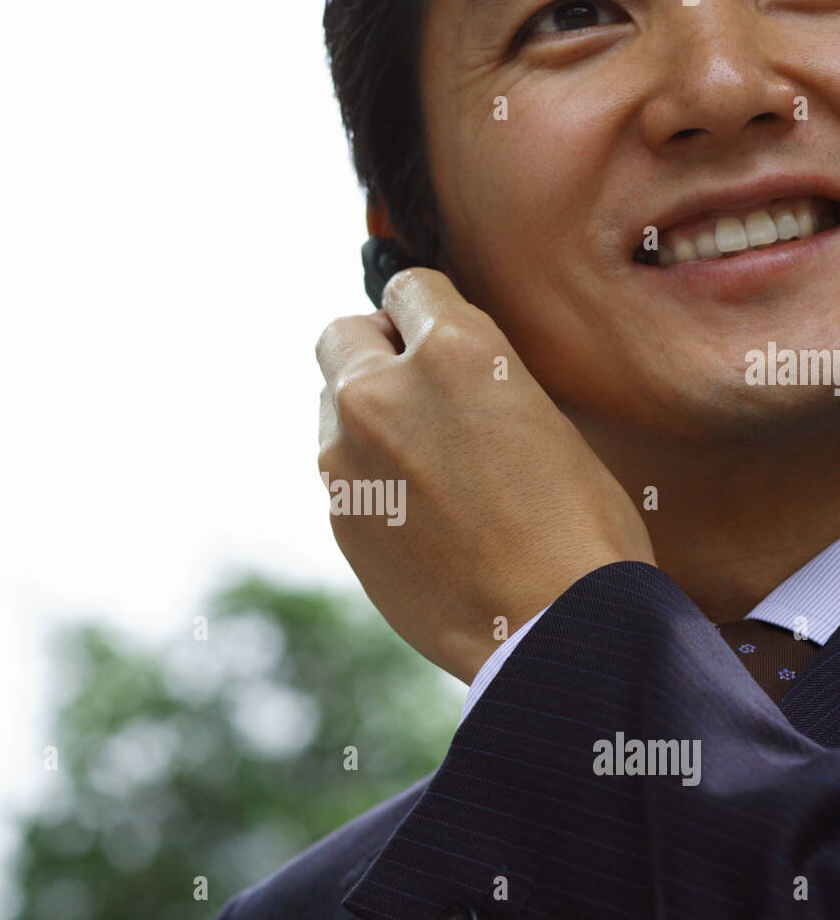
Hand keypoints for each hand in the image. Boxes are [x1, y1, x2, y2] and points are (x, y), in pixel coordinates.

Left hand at [315, 268, 656, 682]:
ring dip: (369, 417)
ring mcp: (348, 461)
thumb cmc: (583, 528)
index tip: (435, 330)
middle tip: (417, 385)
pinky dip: (372, 478)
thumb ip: (482, 378)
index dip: (428, 309)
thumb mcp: (547, 417)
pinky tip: (423, 516)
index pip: (409, 288)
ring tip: (429, 463)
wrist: (554, 631)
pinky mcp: (341, 518)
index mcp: (452, 351)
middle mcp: (382, 394)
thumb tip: (451, 375)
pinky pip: (345, 474)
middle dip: (375, 350)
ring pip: (335, 407)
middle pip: (343, 336)